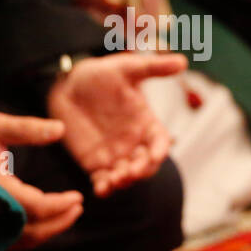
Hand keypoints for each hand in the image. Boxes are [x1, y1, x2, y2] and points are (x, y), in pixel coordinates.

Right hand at [0, 112, 83, 250]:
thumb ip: (27, 129)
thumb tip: (61, 129)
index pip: (36, 207)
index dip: (60, 205)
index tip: (78, 196)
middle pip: (32, 231)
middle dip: (59, 222)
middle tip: (77, 208)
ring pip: (21, 240)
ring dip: (47, 232)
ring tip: (67, 215)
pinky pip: (8, 241)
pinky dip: (29, 237)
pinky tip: (43, 223)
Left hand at [47, 52, 185, 195]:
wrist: (67, 85)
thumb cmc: (100, 74)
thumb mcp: (127, 67)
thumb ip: (153, 68)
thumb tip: (183, 61)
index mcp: (146, 123)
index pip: (160, 142)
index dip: (160, 150)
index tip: (156, 154)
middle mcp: (134, 142)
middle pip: (146, 165)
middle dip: (142, 170)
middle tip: (131, 171)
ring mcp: (116, 155)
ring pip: (126, 176)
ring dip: (124, 181)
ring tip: (115, 179)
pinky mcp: (95, 163)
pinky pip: (103, 181)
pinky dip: (104, 188)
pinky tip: (101, 189)